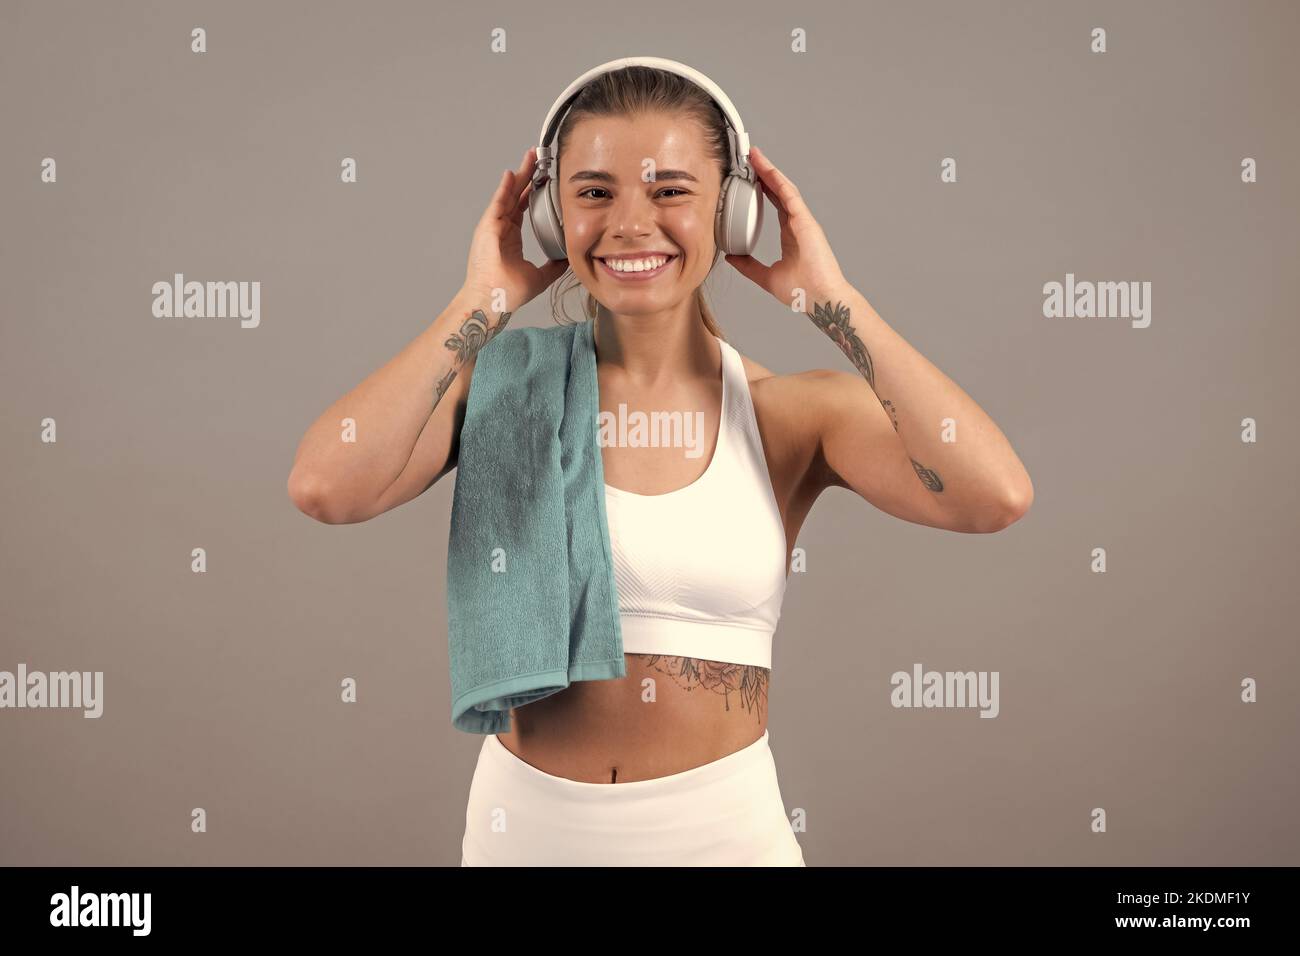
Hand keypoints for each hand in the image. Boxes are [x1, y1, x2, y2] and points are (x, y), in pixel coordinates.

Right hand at [463, 147, 568, 311]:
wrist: (493, 302)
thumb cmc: (508, 293)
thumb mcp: (540, 277)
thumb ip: (553, 267)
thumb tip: (567, 260)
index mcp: (510, 238)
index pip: (521, 208)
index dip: (532, 193)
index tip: (543, 179)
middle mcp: (500, 229)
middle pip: (514, 196)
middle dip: (526, 176)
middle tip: (537, 158)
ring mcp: (492, 228)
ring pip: (507, 195)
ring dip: (518, 176)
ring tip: (529, 158)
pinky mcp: (487, 229)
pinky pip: (497, 204)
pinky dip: (504, 189)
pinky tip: (512, 174)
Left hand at [724, 145, 847, 307]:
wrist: (820, 299)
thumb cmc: (803, 291)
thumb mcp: (767, 277)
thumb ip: (749, 266)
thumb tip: (731, 257)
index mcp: (791, 234)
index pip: (775, 204)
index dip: (763, 189)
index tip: (749, 177)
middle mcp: (798, 223)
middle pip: (779, 191)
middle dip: (764, 173)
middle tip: (749, 158)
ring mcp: (803, 220)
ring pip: (784, 188)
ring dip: (769, 171)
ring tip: (755, 156)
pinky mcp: (806, 221)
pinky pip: (790, 195)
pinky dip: (777, 181)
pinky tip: (766, 169)